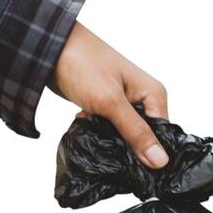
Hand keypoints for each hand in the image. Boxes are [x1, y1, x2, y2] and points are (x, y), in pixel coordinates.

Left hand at [50, 22, 169, 168]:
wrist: (51, 48)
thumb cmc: (83, 65)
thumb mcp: (111, 102)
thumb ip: (135, 132)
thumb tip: (161, 162)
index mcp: (153, 94)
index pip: (162, 135)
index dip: (150, 153)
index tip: (132, 163)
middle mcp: (143, 98)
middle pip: (144, 137)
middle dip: (126, 144)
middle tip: (107, 143)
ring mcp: (125, 102)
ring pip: (125, 134)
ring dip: (110, 138)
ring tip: (95, 129)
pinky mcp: (108, 106)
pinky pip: (111, 128)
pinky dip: (99, 130)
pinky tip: (87, 123)